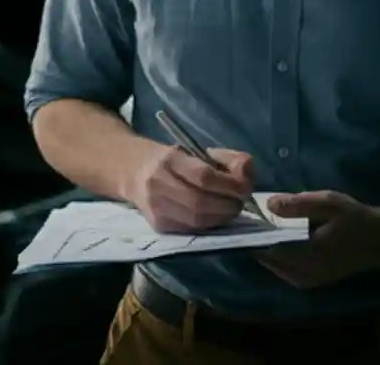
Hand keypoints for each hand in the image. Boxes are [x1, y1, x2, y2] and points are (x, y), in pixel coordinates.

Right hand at [125, 142, 254, 233]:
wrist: (132, 171)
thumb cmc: (171, 158)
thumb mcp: (196, 150)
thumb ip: (226, 159)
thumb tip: (247, 172)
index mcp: (168, 160)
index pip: (203, 176)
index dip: (229, 184)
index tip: (244, 186)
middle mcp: (157, 184)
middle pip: (201, 202)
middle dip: (228, 205)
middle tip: (240, 201)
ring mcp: (155, 208)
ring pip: (197, 220)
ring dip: (222, 218)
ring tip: (230, 209)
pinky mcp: (158, 225)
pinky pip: (191, 229)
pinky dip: (210, 225)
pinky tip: (215, 217)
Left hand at [255, 191, 379, 288]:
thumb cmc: (356, 219)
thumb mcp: (329, 203)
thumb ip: (298, 204)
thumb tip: (268, 204)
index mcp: (308, 256)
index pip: (268, 249)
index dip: (252, 234)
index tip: (242, 218)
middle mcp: (305, 273)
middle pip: (268, 260)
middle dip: (256, 241)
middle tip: (247, 221)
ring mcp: (309, 280)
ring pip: (275, 266)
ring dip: (266, 250)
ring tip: (258, 228)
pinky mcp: (313, 280)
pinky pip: (286, 270)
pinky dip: (278, 257)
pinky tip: (276, 240)